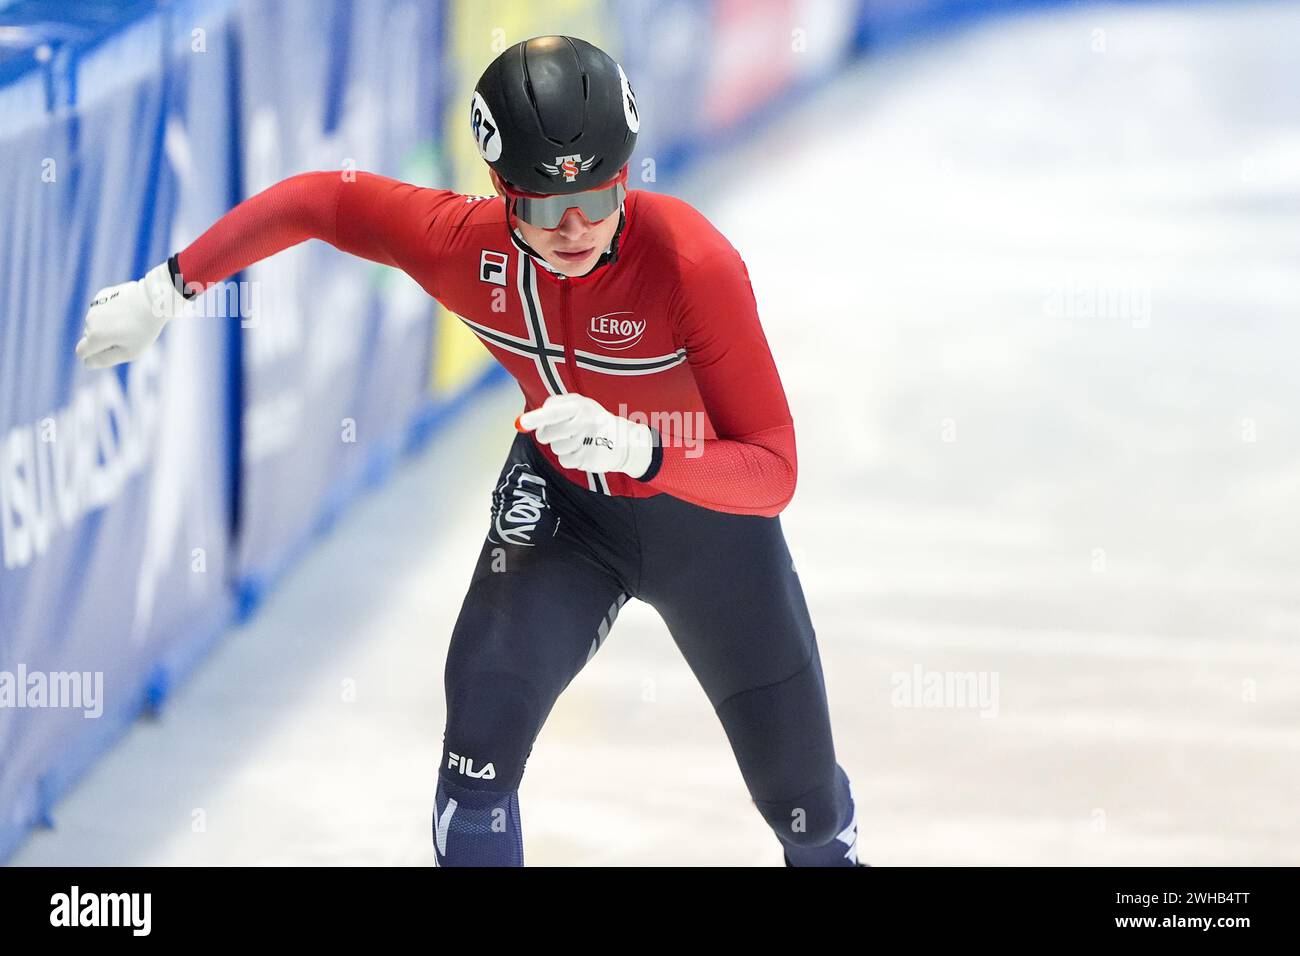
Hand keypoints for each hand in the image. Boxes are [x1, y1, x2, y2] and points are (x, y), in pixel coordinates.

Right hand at [76, 262, 186, 368]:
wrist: (154, 300)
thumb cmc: (144, 330)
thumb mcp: (128, 352)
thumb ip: (105, 360)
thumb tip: (87, 363)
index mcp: (95, 336)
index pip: (82, 351)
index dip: (93, 355)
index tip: (111, 351)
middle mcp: (90, 320)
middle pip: (90, 337)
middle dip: (103, 340)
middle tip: (126, 336)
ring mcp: (94, 306)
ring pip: (95, 323)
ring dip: (107, 326)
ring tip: (128, 322)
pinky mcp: (101, 295)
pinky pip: (101, 310)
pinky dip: (110, 313)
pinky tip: (126, 310)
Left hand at [518, 394, 654, 478]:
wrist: (625, 441)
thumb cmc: (594, 421)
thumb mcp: (580, 406)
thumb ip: (555, 408)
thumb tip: (526, 420)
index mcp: (580, 405)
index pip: (553, 412)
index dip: (536, 417)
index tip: (522, 422)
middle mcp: (584, 422)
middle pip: (547, 433)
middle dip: (548, 435)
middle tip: (561, 431)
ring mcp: (586, 441)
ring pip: (555, 448)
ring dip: (561, 446)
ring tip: (578, 440)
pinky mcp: (587, 458)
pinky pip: (564, 460)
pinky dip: (570, 457)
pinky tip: (583, 450)